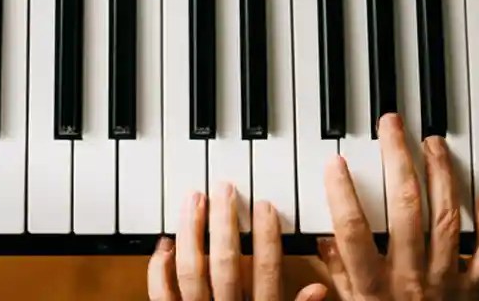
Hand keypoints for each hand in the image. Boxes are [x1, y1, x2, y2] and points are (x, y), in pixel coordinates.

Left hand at [147, 187, 326, 300]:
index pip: (266, 272)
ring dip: (192, 232)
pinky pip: (161, 295)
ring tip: (194, 199)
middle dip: (224, 223)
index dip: (267, 237)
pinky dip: (159, 268)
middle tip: (224, 188)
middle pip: (225, 264)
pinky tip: (165, 242)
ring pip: (191, 271)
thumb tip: (319, 289)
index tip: (266, 205)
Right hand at [318, 114, 478, 299]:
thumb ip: (338, 276)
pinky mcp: (475, 290)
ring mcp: (447, 281)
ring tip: (431, 143)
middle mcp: (411, 280)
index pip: (354, 231)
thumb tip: (323, 238)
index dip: (343, 193)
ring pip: (448, 218)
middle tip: (391, 125)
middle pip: (406, 209)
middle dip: (398, 159)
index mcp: (374, 288)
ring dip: (441, 174)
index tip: (337, 161)